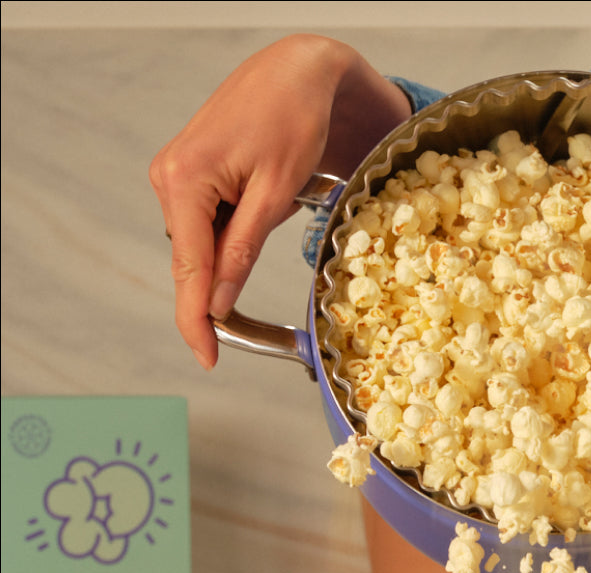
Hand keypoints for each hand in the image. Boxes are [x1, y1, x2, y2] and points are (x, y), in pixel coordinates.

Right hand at [149, 34, 410, 368]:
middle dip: (209, 298)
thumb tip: (219, 301)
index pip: (188, 270)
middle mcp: (168, 177)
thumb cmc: (293, 120)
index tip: (206, 357)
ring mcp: (175, 173)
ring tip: (267, 232)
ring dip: (224, 261)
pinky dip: (225, 238)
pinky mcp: (190, 172)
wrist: (296, 70)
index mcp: (184, 181)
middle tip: (230, 339)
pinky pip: (204, 222)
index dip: (196, 321)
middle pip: (187, 261)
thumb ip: (241, 250)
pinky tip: (253, 220)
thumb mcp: (275, 193)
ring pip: (197, 243)